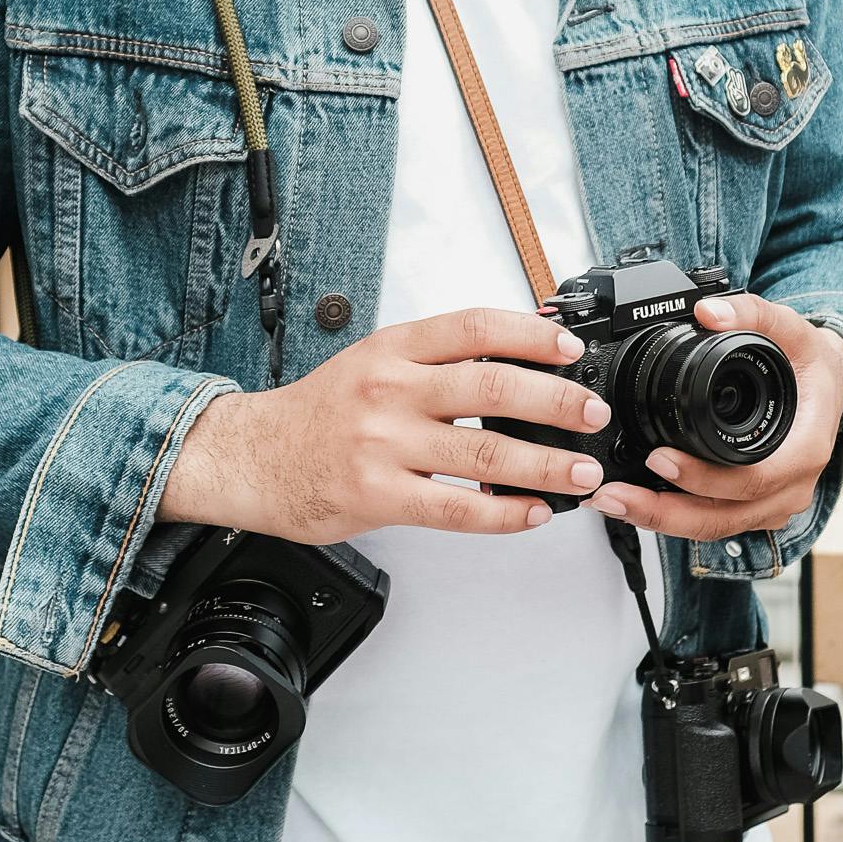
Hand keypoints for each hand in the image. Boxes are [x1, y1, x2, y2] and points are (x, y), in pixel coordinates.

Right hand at [157, 306, 613, 543]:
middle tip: (592, 412)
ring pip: (481, 451)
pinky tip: (531, 513)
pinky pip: (454, 508)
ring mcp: (382, 444)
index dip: (530, 334)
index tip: (569, 346)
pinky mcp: (377, 495)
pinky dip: (501, 514)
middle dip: (554, 400)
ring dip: (542, 464)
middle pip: (489, 386)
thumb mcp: (373, 361)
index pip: (473, 327)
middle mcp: (389, 390)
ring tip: (581, 470)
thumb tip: (514, 352)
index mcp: (393, 349)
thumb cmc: (318, 413)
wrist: (251, 458)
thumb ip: (435, 358)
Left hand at [586, 292, 842, 547]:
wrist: (831, 384)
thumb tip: (708, 312)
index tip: (658, 458)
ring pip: (714, 528)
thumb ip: (750, 312)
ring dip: (661, 520)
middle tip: (612, 495)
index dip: (702, 478)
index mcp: (804, 451)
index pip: (751, 480)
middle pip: (723, 518)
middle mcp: (791, 488)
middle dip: (663, 512)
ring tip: (612, 501)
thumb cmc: (812, 364)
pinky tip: (637, 503)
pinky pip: (714, 524)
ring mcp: (774, 504)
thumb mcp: (791, 328)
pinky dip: (674, 517)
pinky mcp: (756, 509)